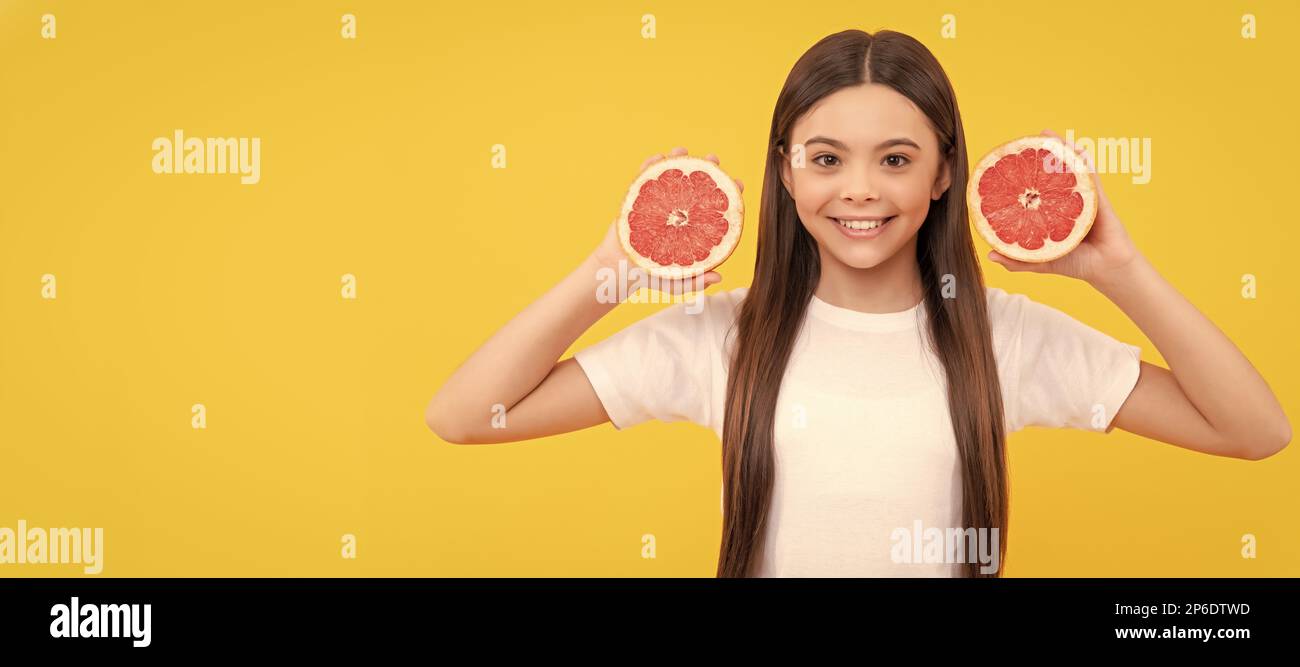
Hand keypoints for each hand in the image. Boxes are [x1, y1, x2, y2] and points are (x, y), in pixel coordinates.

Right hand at [591, 146, 743, 295]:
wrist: (620, 271)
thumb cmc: (653, 277)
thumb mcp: (677, 283)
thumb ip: (696, 281)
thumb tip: (718, 276)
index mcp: (694, 225)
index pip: (715, 205)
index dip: (728, 193)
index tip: (738, 184)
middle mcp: (679, 209)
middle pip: (696, 183)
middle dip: (707, 167)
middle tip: (713, 158)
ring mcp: (659, 201)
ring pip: (671, 174)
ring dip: (677, 159)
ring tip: (682, 150)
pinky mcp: (638, 198)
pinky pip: (644, 177)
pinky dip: (649, 165)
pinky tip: (656, 158)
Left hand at [987, 129, 1140, 284]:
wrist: (1106, 268)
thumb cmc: (1076, 263)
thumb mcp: (1041, 261)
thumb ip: (1017, 259)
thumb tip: (990, 255)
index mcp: (1051, 212)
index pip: (1036, 190)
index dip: (1025, 175)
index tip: (1012, 160)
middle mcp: (1065, 201)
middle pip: (1053, 174)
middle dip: (1042, 154)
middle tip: (1031, 138)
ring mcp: (1082, 198)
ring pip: (1070, 169)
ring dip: (1061, 149)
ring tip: (1049, 134)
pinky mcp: (1099, 199)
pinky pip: (1090, 177)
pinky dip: (1083, 162)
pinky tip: (1076, 149)